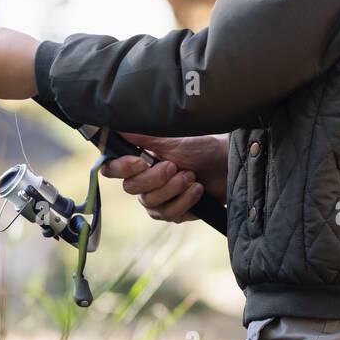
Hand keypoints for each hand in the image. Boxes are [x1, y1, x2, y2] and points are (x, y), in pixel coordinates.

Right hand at [100, 131, 228, 222]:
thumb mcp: (171, 140)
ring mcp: (158, 199)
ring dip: (174, 188)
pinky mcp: (173, 213)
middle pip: (131, 188)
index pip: (112, 169)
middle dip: (156, 178)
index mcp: (138, 161)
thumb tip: (116, 126)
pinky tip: (197, 189)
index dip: (122, 168)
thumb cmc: (199, 148)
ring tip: (191, 176)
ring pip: (151, 203)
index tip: (141, 161)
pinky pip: (169, 214)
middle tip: (175, 166)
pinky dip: (185, 200)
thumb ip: (143, 137)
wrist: (226, 165)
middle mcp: (143, 182)